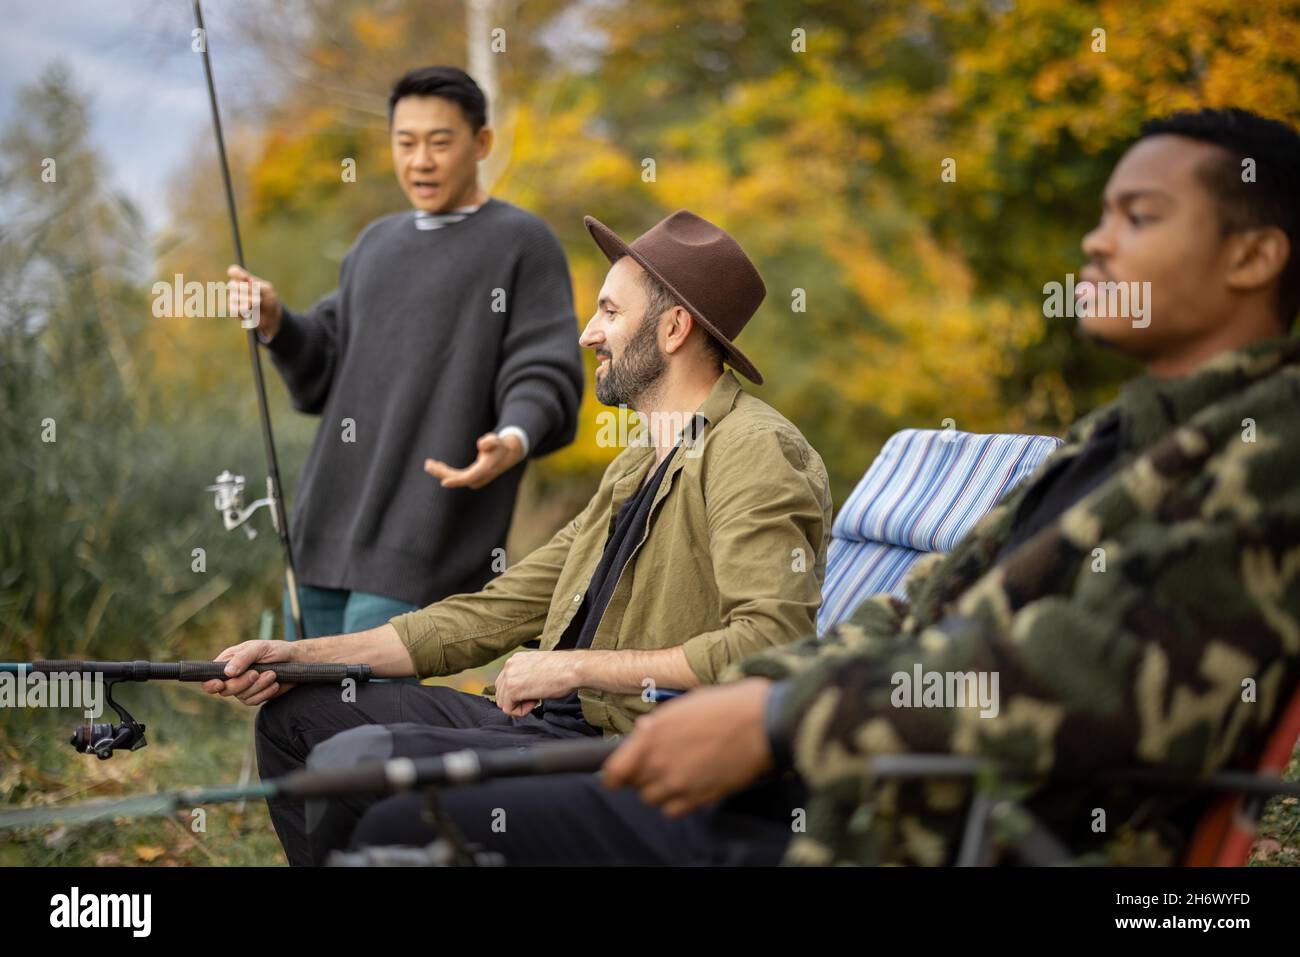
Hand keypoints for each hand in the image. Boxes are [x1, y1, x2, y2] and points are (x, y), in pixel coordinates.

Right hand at [201, 639, 297, 706]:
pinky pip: (254, 701)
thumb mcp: (259, 648)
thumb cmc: (276, 650)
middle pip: (225, 689)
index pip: (210, 676)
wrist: (297, 661)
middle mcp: (233, 676)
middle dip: (242, 683)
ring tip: (272, 674)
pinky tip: (275, 684)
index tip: (219, 684)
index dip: (211, 684)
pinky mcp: (256, 696)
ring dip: (258, 686)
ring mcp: (244, 688)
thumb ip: (242, 658)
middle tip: (257, 673)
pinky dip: (265, 693)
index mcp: (228, 661)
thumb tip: (227, 673)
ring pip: (241, 697)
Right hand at [226, 265, 283, 339]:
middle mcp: (236, 287)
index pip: (234, 271)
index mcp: (244, 279)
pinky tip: (251, 311)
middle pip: (232, 284)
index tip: (245, 278)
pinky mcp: (233, 309)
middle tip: (257, 295)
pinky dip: (244, 310)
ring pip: (233, 297)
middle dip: (246, 290)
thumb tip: (247, 284)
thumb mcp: (267, 290)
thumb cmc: (269, 300)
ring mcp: (234, 298)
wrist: (270, 316)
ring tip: (257, 304)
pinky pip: (233, 308)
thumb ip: (257, 286)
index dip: (237, 273)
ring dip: (247, 301)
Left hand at [425, 432, 523, 488]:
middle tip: (428, 464)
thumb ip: (491, 441)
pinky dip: (446, 471)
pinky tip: (438, 465)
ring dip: (442, 472)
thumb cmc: (500, 445)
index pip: (468, 478)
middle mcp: (479, 478)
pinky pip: (457, 477)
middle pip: (457, 478)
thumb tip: (481, 444)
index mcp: (484, 470)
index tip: (443, 483)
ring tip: (429, 464)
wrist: (507, 454)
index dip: (455, 480)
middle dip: (442, 473)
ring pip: (455, 478)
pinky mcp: (472, 477)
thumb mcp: (497, 440)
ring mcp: (475, 479)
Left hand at [494, 650, 582, 716]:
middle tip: (535, 696)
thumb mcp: (539, 668)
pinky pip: (508, 709)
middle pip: (500, 692)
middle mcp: (509, 665)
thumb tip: (522, 690)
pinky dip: (521, 711)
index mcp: (516, 659)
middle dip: (516, 700)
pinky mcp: (512, 689)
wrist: (573, 669)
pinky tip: (534, 702)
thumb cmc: (563, 669)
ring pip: (503, 702)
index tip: (534, 690)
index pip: (505, 682)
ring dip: (519, 705)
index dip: (519, 692)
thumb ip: (526, 675)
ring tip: (536, 698)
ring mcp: (509, 676)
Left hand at [603, 678, 774, 816]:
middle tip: (659, 762)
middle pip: (634, 786)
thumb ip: (659, 723)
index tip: (621, 772)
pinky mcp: (700, 797)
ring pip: (652, 799)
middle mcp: (660, 763)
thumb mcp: (684, 704)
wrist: (763, 722)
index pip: (614, 772)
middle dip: (641, 775)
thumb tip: (644, 731)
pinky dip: (677, 801)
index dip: (615, 774)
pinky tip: (690, 784)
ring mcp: (680, 783)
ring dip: (659, 788)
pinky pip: (673, 810)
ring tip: (678, 771)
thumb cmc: (727, 705)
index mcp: (652, 735)